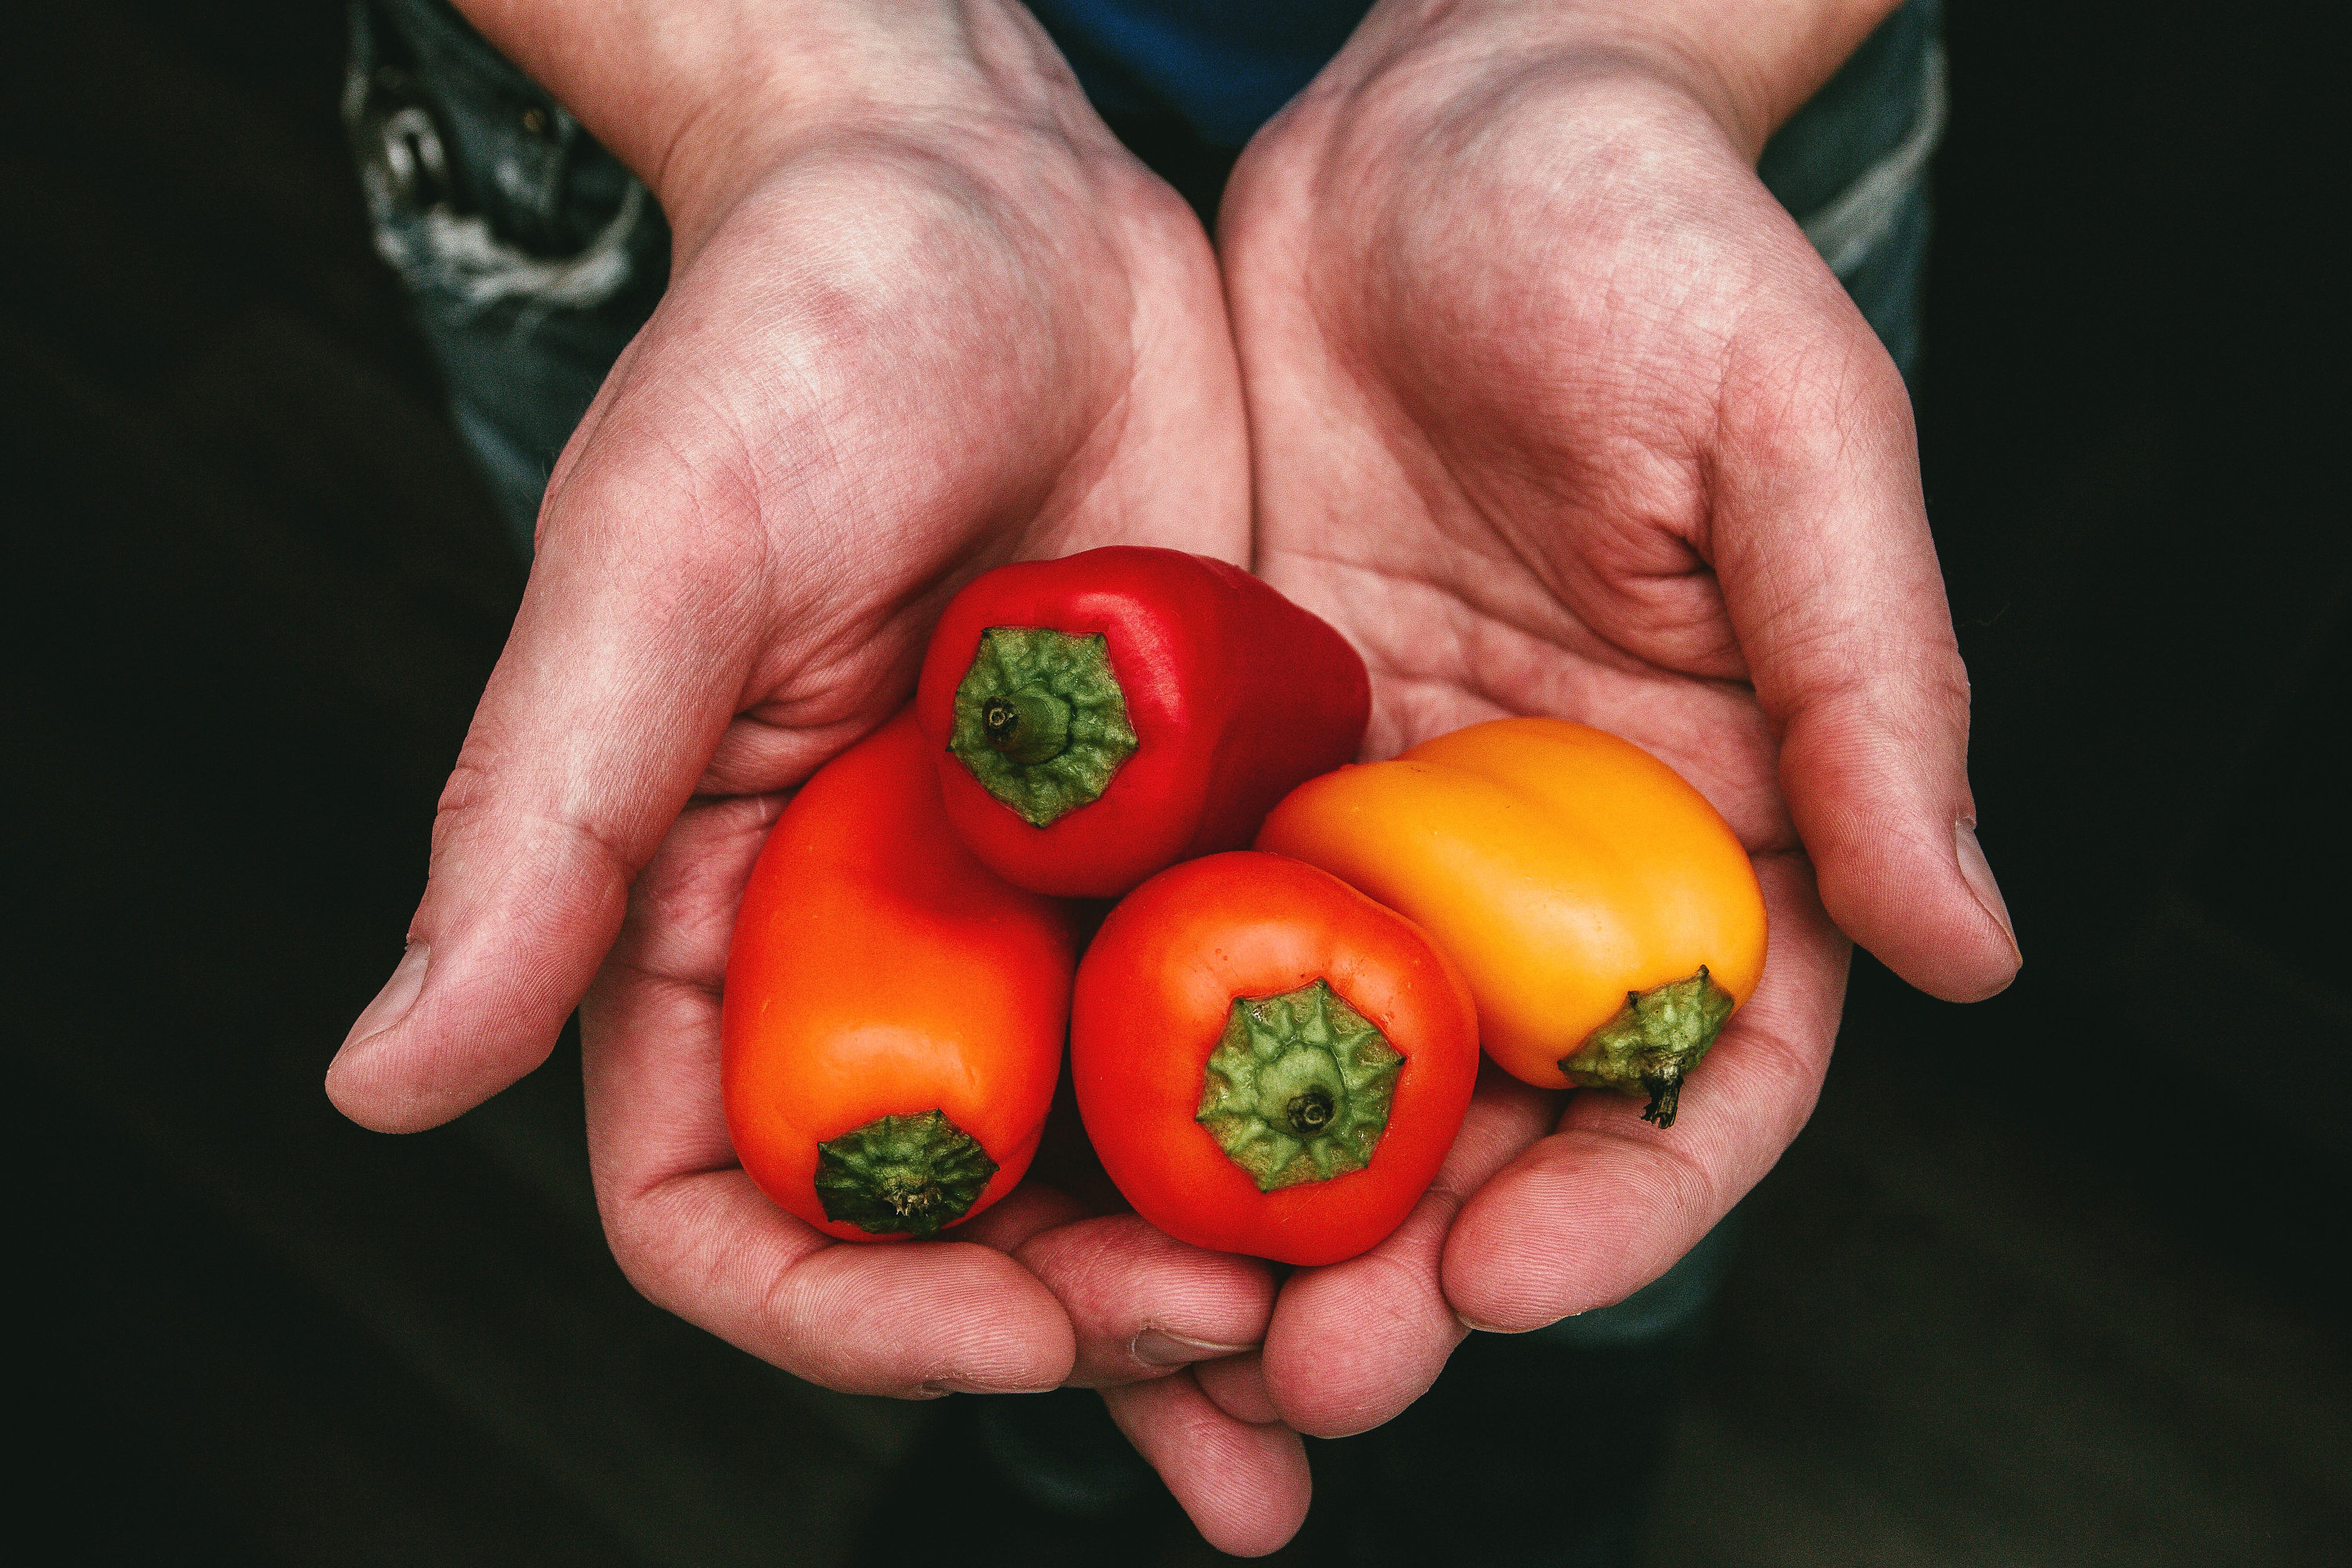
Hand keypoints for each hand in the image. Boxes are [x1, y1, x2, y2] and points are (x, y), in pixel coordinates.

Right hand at [323, 5, 1295, 1541]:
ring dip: (1233, 1289)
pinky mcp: (1184, 846)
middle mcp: (877, 954)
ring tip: (1372, 1354)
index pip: (737, 1213)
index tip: (1021, 1329)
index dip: (861, 1316)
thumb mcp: (662, 571)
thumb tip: (378, 1083)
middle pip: (961, 1232)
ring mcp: (1044, 914)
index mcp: (711, 930)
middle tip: (1249, 1344)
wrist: (1003, 202)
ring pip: (1129, 1168)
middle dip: (1086, 1321)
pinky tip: (1453, 1187)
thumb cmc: (795, 343)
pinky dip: (1339, 1126)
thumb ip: (537, 829)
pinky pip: (1260, 1026)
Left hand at [1199, 0, 2019, 1484]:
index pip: (1705, 1069)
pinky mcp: (1252, 761)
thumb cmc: (1650, 247)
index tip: (1509, 1289)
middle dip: (1417, 1264)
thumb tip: (1972, 951)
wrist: (1438, 128)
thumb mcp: (1791, 442)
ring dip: (1268, 1212)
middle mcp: (1555, 848)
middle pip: (1502, 1116)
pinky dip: (1155, 1051)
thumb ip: (1877, 693)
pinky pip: (1201, 934)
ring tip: (1174, 1324)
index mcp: (1723, 808)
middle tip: (1308, 1377)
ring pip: (1337, 1068)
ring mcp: (1394, 819)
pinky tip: (1079, 1141)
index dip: (1624, 1204)